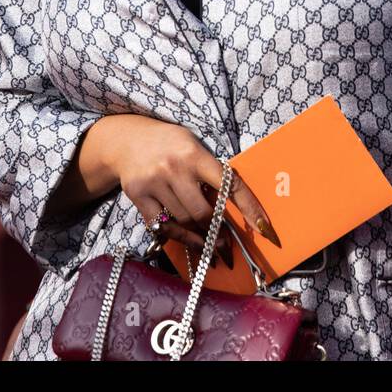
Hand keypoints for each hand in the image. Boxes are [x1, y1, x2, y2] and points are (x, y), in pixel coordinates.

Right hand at [97, 116, 276, 267]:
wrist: (127, 140)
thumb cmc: (171, 144)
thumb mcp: (195, 147)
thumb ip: (212, 171)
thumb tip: (235, 205)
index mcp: (195, 154)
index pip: (229, 185)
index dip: (249, 209)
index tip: (264, 229)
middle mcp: (174, 168)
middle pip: (203, 213)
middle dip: (218, 234)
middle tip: (227, 248)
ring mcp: (154, 182)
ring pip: (183, 222)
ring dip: (199, 239)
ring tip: (211, 251)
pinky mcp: (137, 195)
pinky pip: (161, 226)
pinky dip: (178, 237)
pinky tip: (188, 244)